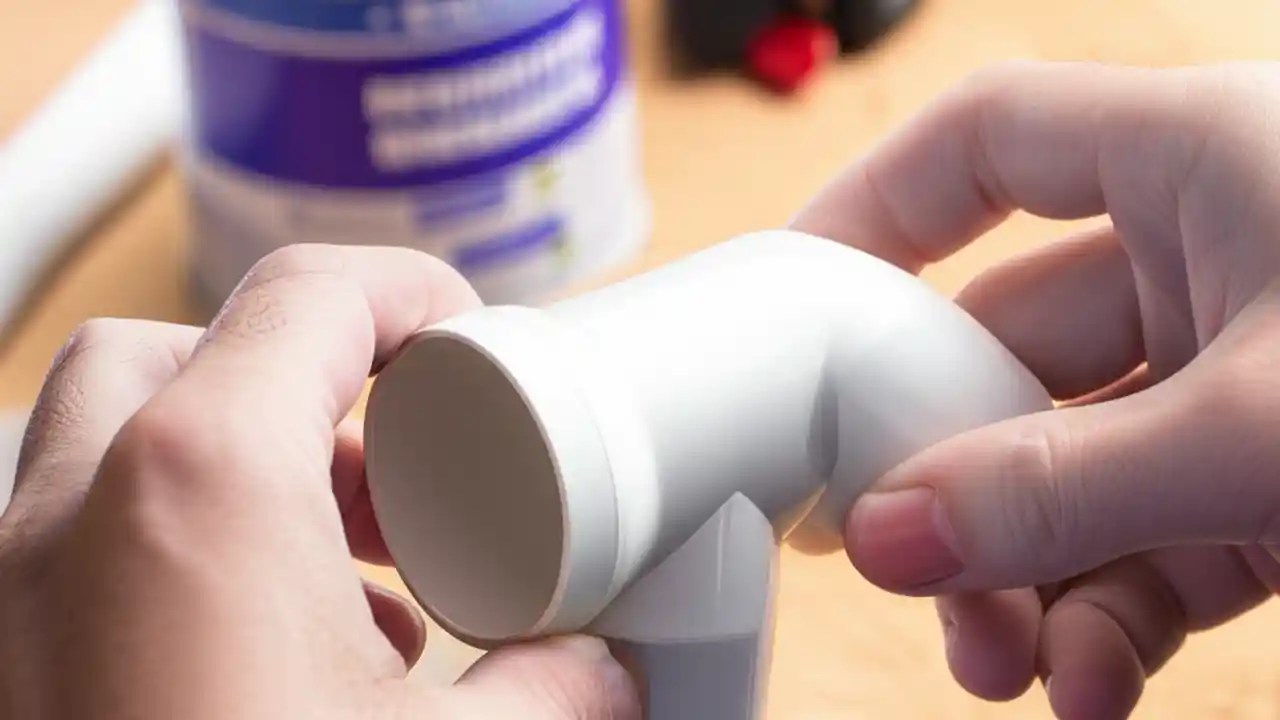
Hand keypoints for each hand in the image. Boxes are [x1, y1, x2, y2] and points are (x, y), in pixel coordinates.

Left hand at [0, 246, 638, 718]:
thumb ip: (561, 691)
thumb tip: (596, 671)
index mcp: (197, 490)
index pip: (308, 300)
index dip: (408, 295)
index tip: (465, 334)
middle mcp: (67, 525)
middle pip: (181, 359)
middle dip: (304, 388)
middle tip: (403, 468)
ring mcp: (5, 607)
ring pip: (112, 460)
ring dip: (245, 480)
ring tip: (358, 574)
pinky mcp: (3, 678)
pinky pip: (80, 565)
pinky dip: (184, 567)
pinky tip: (276, 669)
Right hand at [793, 61, 1279, 718]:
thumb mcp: (1269, 428)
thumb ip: (1065, 487)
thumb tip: (890, 537)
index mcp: (1202, 162)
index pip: (983, 147)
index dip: (870, 209)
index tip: (788, 300)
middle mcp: (1214, 255)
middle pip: (1007, 342)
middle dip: (944, 465)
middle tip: (892, 559)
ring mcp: (1249, 373)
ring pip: (1074, 460)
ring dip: (1024, 570)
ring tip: (1002, 665)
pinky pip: (1155, 536)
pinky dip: (1111, 614)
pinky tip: (1088, 684)